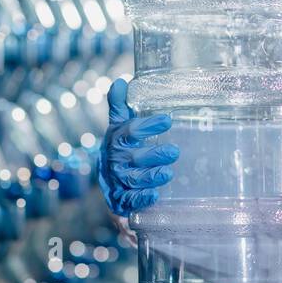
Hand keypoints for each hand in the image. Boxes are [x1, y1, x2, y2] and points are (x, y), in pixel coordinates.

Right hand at [98, 77, 179, 214]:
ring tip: (168, 173)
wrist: (107, 180)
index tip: (166, 120)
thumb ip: (119, 106)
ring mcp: (118, 181)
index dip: (146, 126)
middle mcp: (115, 161)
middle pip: (132, 158)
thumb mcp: (119, 126)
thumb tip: (120, 82)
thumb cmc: (119, 148)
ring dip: (150, 177)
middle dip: (153, 155)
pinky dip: (142, 198)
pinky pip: (130, 200)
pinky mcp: (122, 199)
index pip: (128, 132)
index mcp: (116, 141)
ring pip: (132, 180)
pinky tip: (155, 195)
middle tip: (174, 151)